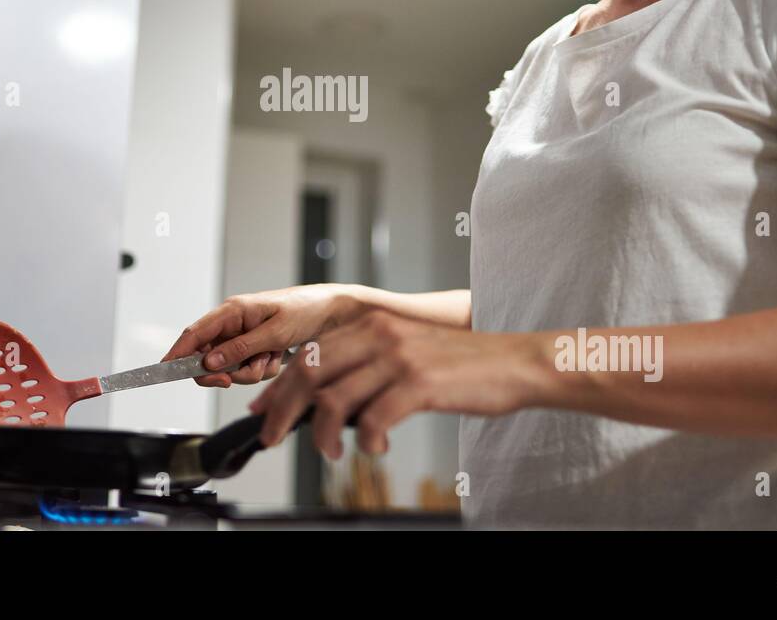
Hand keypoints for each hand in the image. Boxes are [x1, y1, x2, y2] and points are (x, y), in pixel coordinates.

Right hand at [161, 283, 364, 387]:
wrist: (333, 313)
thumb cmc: (305, 311)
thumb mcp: (274, 332)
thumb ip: (240, 348)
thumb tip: (209, 362)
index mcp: (232, 311)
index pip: (194, 334)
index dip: (176, 353)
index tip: (164, 371)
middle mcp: (233, 324)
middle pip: (208, 358)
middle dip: (226, 371)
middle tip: (234, 378)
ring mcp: (244, 338)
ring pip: (230, 369)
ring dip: (250, 371)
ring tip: (273, 356)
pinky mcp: (255, 349)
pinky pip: (248, 370)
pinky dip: (263, 370)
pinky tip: (279, 357)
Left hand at [248, 310, 545, 457]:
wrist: (514, 362)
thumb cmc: (461, 365)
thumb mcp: (405, 353)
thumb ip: (368, 365)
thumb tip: (330, 400)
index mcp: (372, 325)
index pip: (309, 353)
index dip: (279, 384)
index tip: (263, 408)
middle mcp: (379, 334)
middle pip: (308, 372)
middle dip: (282, 410)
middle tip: (273, 437)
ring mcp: (398, 357)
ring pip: (334, 400)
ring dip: (322, 434)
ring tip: (330, 451)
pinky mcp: (419, 383)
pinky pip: (374, 420)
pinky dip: (367, 442)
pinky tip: (375, 449)